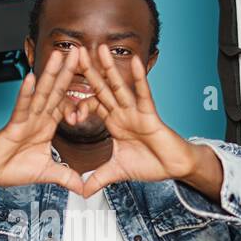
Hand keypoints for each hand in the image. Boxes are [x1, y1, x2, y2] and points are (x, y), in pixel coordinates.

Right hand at [0, 49, 85, 194]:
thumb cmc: (11, 167)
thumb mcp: (47, 173)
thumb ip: (66, 177)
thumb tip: (83, 188)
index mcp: (46, 125)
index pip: (67, 105)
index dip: (81, 95)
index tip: (95, 84)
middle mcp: (37, 118)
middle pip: (57, 91)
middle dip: (69, 72)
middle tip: (80, 52)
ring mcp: (25, 119)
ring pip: (41, 93)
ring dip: (51, 74)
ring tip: (60, 56)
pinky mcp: (13, 125)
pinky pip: (21, 107)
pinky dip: (26, 93)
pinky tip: (31, 79)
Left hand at [69, 43, 199, 197]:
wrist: (173, 168)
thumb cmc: (151, 163)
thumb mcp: (117, 172)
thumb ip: (98, 178)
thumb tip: (83, 192)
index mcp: (114, 122)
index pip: (92, 106)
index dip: (78, 106)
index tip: (68, 115)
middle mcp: (123, 112)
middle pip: (101, 88)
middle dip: (88, 71)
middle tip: (74, 53)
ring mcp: (136, 111)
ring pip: (119, 86)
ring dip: (109, 67)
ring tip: (99, 48)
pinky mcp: (150, 114)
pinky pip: (143, 93)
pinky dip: (139, 78)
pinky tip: (134, 62)